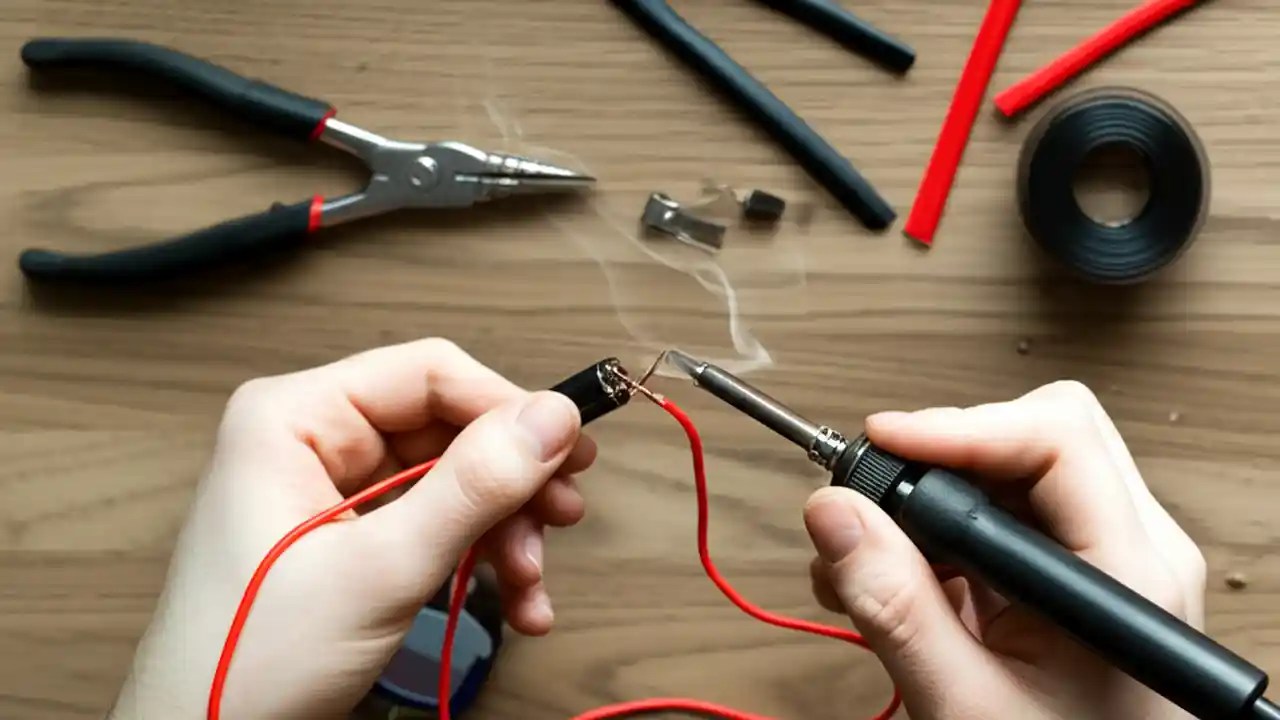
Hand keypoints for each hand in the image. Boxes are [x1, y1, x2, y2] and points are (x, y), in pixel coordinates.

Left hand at [109, 339, 595, 718]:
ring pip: (451, 482)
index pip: (427, 374)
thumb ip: (471, 488)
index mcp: (293, 417)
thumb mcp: (379, 570)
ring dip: (504, 532)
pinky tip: (518, 602)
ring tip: (533, 583)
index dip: (505, 407)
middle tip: (562, 517)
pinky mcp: (347, 539)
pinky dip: (479, 560)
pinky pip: (433, 525)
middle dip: (510, 486)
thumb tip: (551, 418)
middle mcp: (311, 441)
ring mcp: (330, 492)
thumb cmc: (249, 662)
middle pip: (447, 430)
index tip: (568, 451)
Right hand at [805, 381, 1204, 719]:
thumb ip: (896, 608)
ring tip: (864, 566)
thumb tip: (833, 512)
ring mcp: (1100, 566)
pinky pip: (997, 522)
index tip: (882, 444)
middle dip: (939, 462)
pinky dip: (933, 541)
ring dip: (924, 506)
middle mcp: (1129, 553)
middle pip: (1033, 438)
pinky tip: (893, 588)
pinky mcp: (1064, 585)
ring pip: (1008, 477)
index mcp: (1130, 574)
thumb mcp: (964, 704)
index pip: (1056, 437)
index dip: (960, 427)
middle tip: (869, 504)